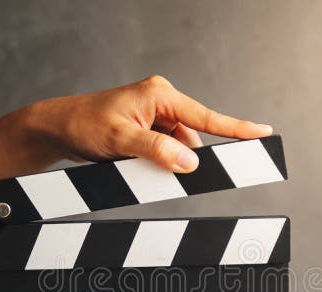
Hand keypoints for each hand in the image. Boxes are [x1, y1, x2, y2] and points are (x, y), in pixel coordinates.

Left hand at [25, 74, 272, 171]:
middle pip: (193, 137)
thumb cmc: (84, 126)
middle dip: (185, 158)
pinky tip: (136, 165)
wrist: (57, 129)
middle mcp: (162, 101)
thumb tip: (191, 163)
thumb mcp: (121, 140)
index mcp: (161, 95)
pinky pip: (165, 150)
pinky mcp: (147, 129)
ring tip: (133, 164)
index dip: (237, 128)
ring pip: (178, 148)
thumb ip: (157, 150)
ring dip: (167, 163)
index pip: (207, 117)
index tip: (264, 133)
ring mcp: (154, 116)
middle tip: (154, 167)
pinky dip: (159, 163)